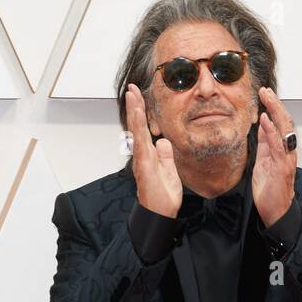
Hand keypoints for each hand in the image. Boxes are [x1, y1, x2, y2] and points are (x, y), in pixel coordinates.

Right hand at [125, 84, 182, 217]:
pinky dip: (138, 127)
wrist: (162, 213)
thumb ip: (166, 155)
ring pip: (136, 130)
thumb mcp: (169, 170)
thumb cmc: (164, 196)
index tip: (140, 96)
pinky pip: (140, 142)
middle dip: (135, 106)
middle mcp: (142, 154)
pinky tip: (136, 115)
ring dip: (134, 111)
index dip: (142, 112)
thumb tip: (164, 141)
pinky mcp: (143, 165)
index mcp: (149, 154)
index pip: (144, 129)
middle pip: (137, 126)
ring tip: (132, 94)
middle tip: (132, 88)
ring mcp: (141, 159)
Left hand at [252, 86, 296, 227]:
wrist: (275, 211)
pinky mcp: (282, 168)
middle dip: (275, 104)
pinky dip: (272, 131)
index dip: (273, 107)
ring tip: (266, 97)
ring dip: (275, 111)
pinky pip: (277, 146)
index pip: (280, 122)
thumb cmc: (270, 190)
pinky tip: (265, 120)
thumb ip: (264, 143)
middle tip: (265, 90)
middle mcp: (287, 151)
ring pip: (284, 129)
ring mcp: (286, 158)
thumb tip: (262, 125)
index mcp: (282, 149)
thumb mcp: (263, 161)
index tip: (264, 93)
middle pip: (285, 121)